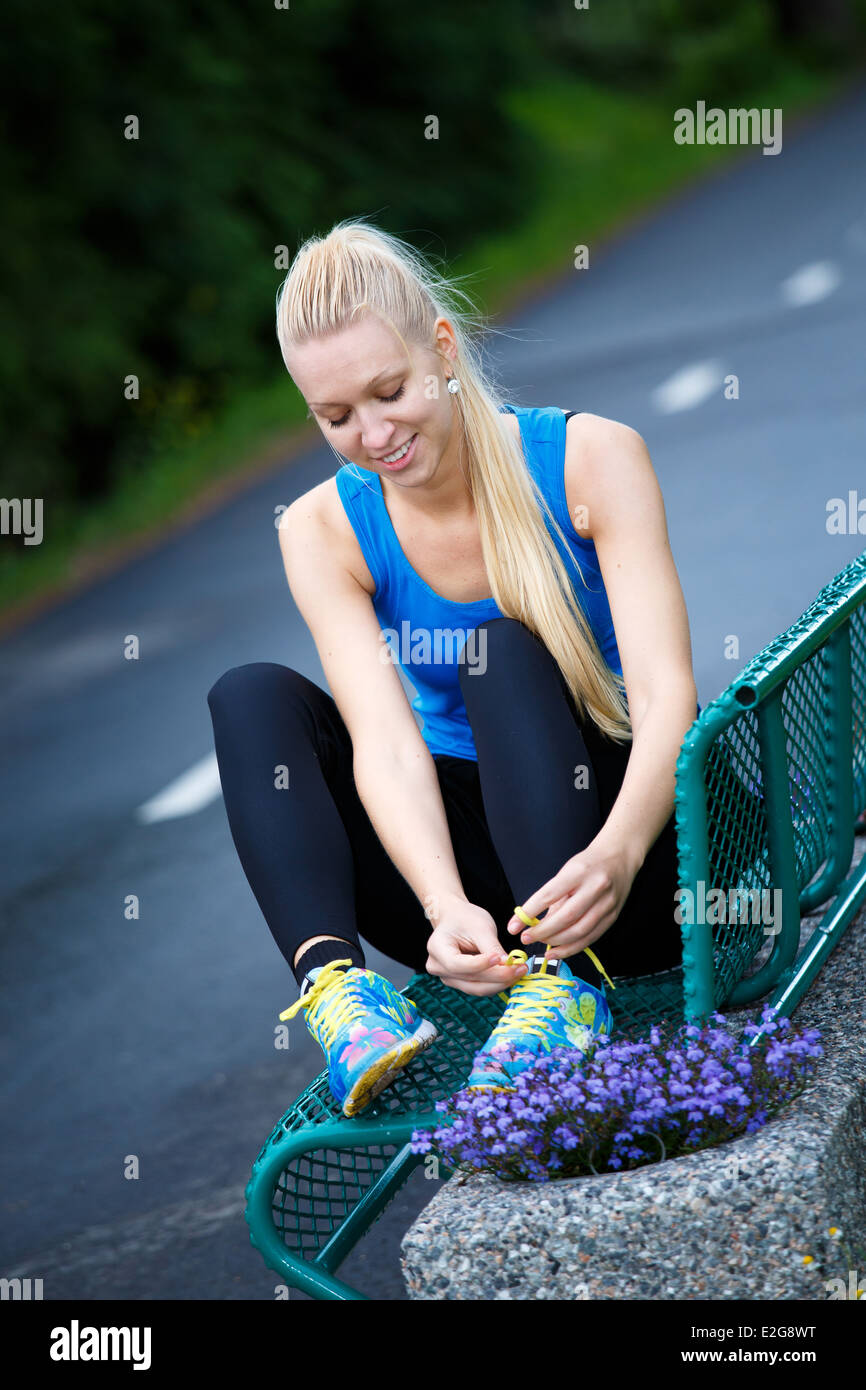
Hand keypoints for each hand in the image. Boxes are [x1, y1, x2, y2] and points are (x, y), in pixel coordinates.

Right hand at [425, 895, 527, 996]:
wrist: (457, 919)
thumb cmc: (465, 918)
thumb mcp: (480, 926)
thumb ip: (492, 947)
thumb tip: (508, 964)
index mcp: (437, 949)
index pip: (458, 964)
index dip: (481, 964)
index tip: (501, 958)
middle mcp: (438, 967)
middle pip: (471, 980)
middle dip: (498, 976)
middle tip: (520, 967)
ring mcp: (449, 978)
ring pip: (478, 988)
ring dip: (501, 982)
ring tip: (520, 970)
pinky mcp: (461, 983)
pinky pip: (480, 987)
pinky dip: (497, 983)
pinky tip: (512, 974)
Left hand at [505, 837, 641, 959]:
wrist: (619, 858)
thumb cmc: (587, 864)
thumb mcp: (566, 871)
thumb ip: (553, 898)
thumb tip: (534, 923)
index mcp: (578, 872)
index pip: (549, 895)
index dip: (529, 912)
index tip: (514, 925)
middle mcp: (595, 887)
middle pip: (566, 917)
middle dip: (542, 931)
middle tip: (526, 938)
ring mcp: (607, 904)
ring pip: (579, 931)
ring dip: (556, 943)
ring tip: (540, 946)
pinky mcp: (613, 917)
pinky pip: (590, 938)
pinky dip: (572, 948)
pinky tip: (557, 951)